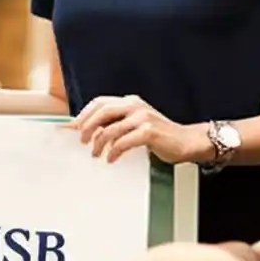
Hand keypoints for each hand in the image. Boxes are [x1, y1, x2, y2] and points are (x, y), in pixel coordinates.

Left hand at [69, 95, 209, 163]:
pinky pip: (123, 141)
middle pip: (102, 111)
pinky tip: (111, 159)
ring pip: (111, 128)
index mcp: (130, 101)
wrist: (186, 141)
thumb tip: (91, 132)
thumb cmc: (160, 136)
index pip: (101, 102)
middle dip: (88, 127)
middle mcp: (135, 106)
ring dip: (99, 143)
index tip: (73, 127)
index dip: (85, 114)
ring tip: (96, 154)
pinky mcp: (149, 132)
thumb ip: (117, 124)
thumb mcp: (136, 124)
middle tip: (81, 141)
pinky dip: (114, 151)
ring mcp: (142, 118)